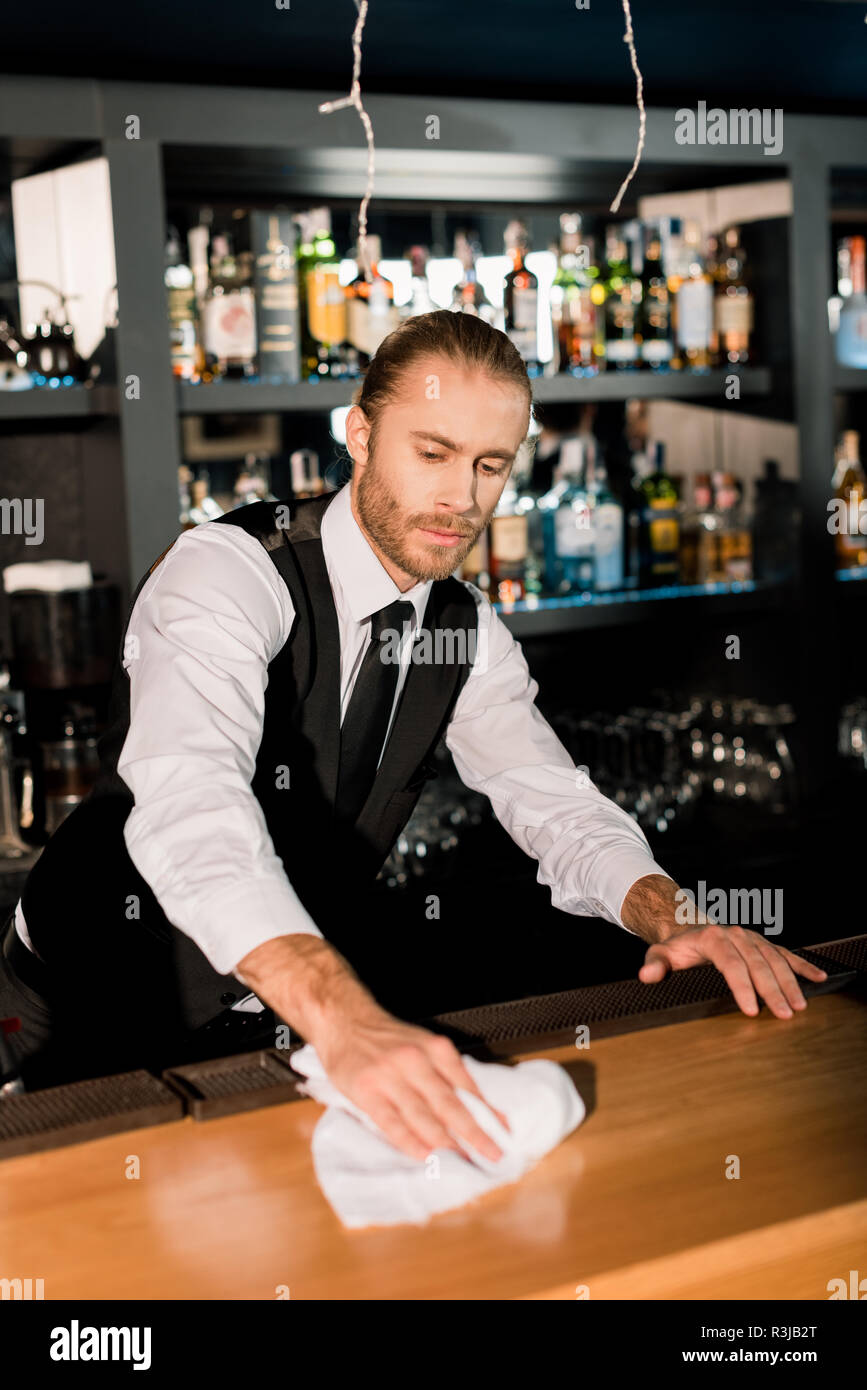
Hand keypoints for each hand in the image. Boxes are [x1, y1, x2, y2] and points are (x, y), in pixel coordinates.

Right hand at [314, 1011, 511, 1163]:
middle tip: (492, 1153)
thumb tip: (473, 1108)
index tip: (504, 1133)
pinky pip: (392, 1122)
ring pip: (423, 1117)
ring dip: (445, 1144)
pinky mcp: (366, 1090)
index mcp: (435, 1049)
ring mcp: (390, 1076)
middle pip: (450, 1105)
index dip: (487, 1113)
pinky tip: (424, 1155)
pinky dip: (409, 1141)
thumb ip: (444, 1073)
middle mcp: (416, 1060)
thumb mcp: (422, 1045)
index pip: (467, 1087)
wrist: (344, 1020)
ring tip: (462, 1162)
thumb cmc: (386, 1039)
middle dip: (474, 1133)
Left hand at [639, 923, 827, 1018]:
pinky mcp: (763, 945)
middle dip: (772, 991)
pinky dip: (803, 966)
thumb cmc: (677, 948)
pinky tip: (818, 978)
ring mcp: (752, 939)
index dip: (742, 987)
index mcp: (713, 938)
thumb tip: (647, 977)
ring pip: (775, 961)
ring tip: (800, 1006)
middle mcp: (737, 935)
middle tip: (784, 1015)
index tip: (752, 1010)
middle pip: (758, 965)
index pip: (731, 964)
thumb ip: (655, 966)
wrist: (689, 928)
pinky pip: (786, 955)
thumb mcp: (660, 954)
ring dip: (790, 983)